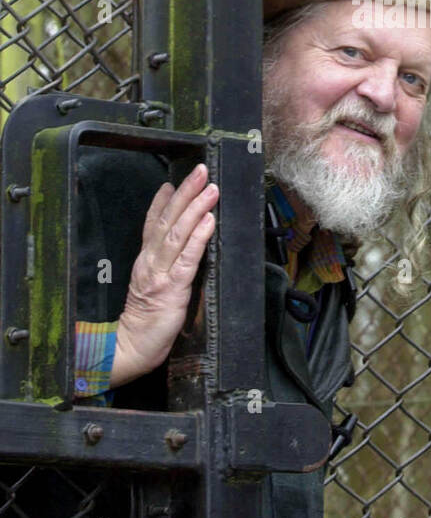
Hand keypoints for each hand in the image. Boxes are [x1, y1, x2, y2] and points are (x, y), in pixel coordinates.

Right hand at [109, 163, 219, 388]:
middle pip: (167, 220)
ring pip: (178, 233)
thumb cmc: (146, 322)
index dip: (162, 201)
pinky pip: (188, 257)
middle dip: (185, 192)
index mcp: (145, 261)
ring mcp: (161, 273)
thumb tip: (180, 244)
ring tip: (210, 188)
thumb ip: (163, 265)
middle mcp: (150, 262)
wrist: (132, 348)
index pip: (152, 224)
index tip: (173, 180)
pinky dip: (198, 236)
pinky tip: (208, 220)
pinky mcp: (173, 288)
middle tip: (200, 169)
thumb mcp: (151, 286)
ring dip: (195, 207)